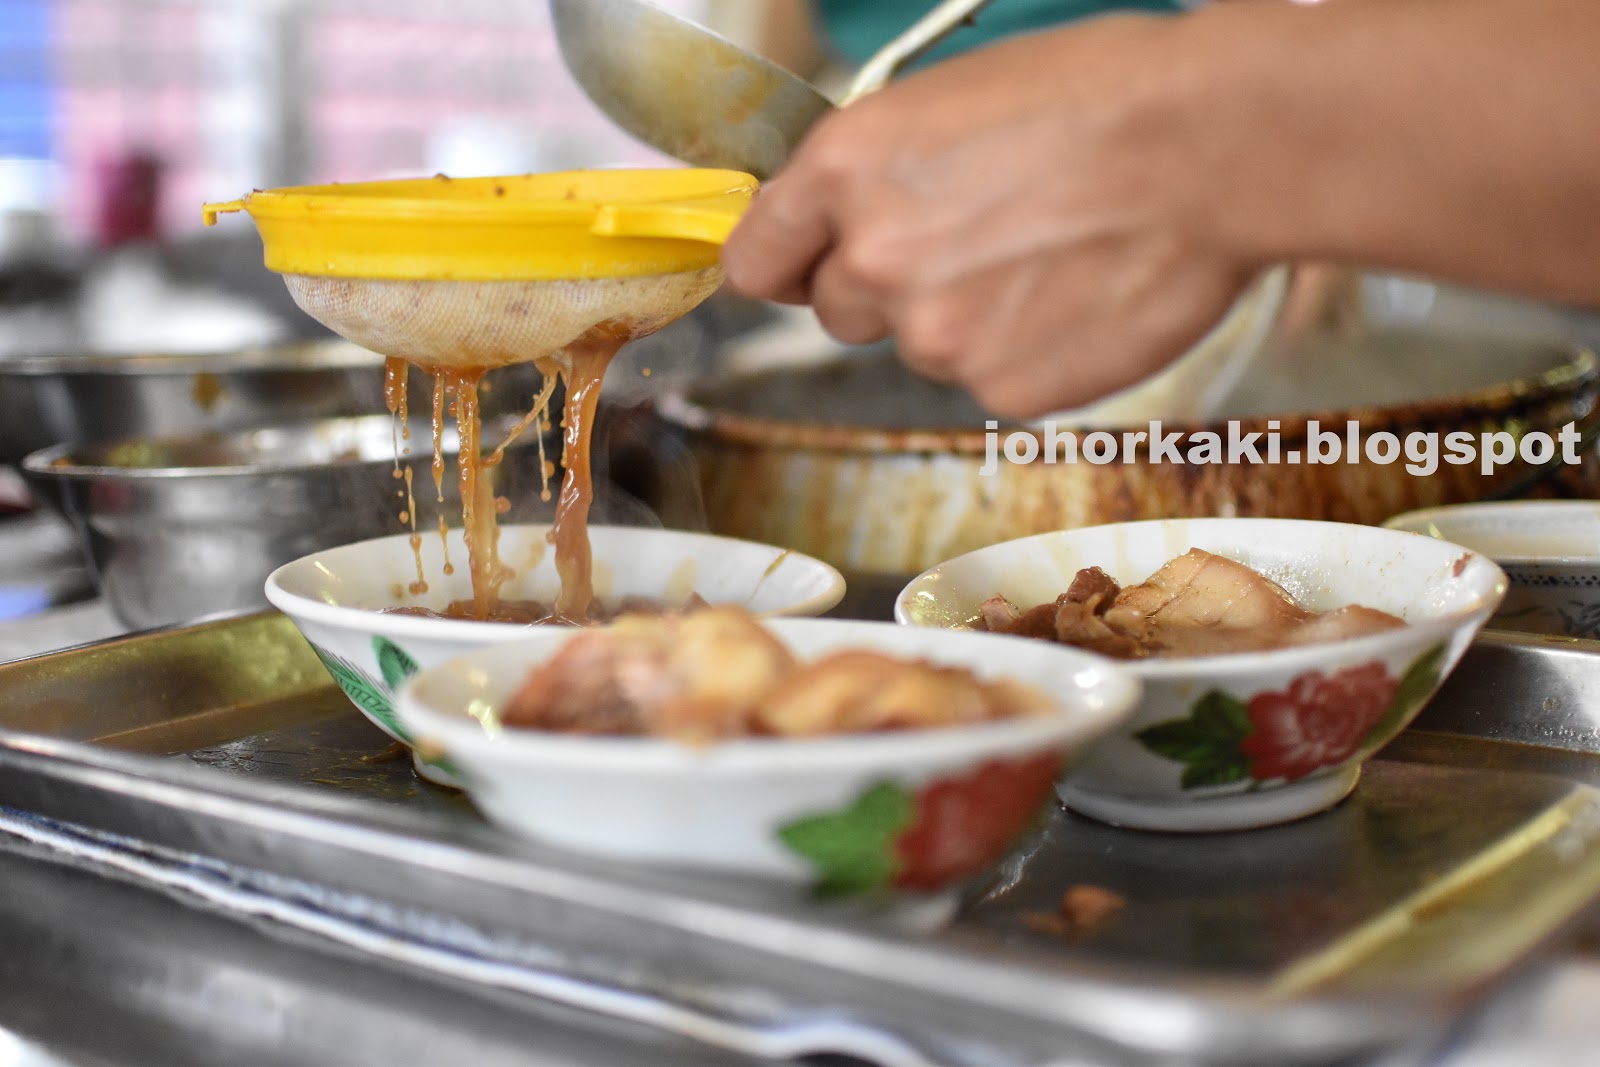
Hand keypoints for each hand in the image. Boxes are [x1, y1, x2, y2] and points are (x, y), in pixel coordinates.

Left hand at [721, 14, 1262, 418]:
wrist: (1213, 149)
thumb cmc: (1100, 96)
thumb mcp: (950, 99)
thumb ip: (875, 171)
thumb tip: (845, 218)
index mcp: (847, 171)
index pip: (757, 258)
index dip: (786, 261)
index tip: (806, 266)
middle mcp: (875, 263)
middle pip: (836, 311)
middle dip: (885, 288)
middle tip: (966, 248)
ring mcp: (939, 338)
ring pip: (920, 347)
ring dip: (962, 318)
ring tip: (1044, 260)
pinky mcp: (1003, 390)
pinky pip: (988, 380)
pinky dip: (1023, 351)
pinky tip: (1074, 298)